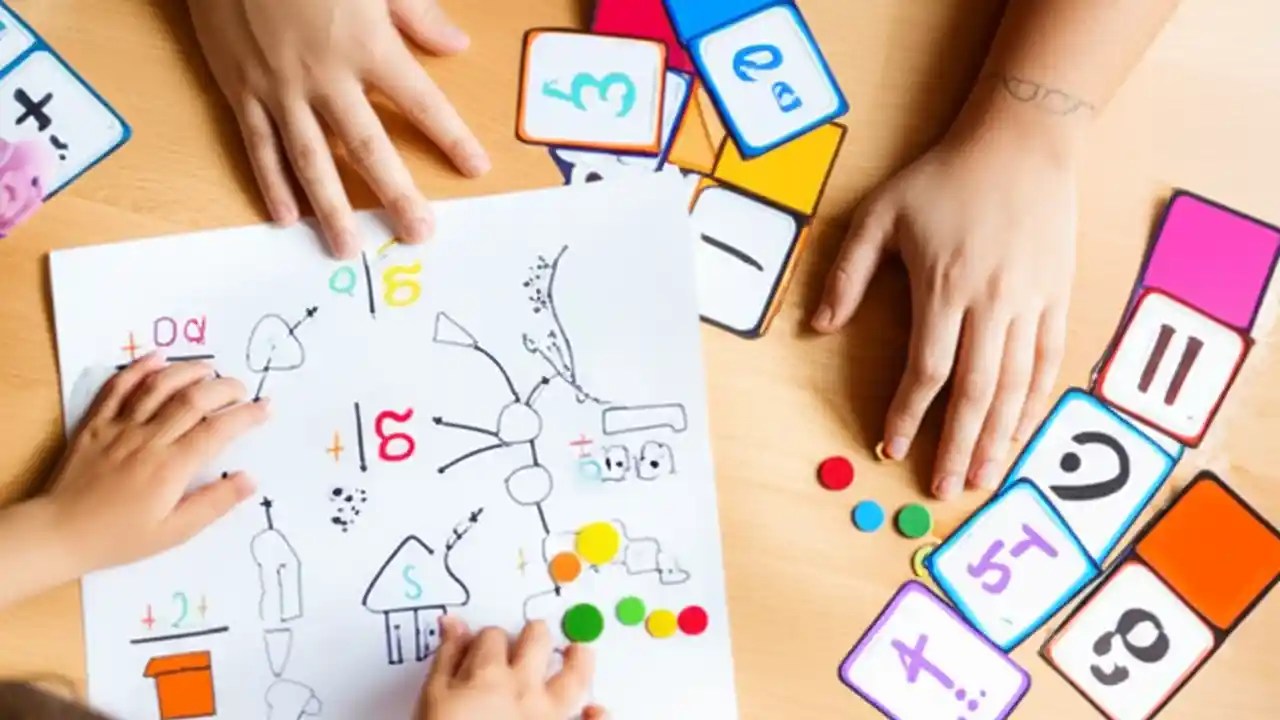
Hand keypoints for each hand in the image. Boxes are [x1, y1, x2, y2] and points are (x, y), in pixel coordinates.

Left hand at [44, 353, 268, 571]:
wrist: (59, 534)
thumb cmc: (120, 537)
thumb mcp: (174, 532)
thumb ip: (213, 503)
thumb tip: (249, 479)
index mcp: (171, 467)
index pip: (218, 431)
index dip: (246, 416)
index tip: (265, 408)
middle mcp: (148, 440)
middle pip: (194, 400)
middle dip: (225, 388)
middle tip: (242, 389)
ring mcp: (119, 428)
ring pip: (159, 386)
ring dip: (188, 371)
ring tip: (209, 370)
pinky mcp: (95, 423)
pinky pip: (117, 388)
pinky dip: (138, 369)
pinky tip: (158, 358)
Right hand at [188, 0, 489, 257]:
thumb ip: (416, 12)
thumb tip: (457, 45)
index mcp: (367, 45)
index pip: (422, 101)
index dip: (451, 137)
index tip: (476, 169)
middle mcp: (326, 76)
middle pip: (369, 148)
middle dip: (397, 194)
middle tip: (419, 234)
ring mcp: (279, 88)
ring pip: (311, 160)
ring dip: (331, 209)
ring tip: (347, 250)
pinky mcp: (240, 90)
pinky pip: (259, 146)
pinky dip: (272, 183)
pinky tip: (286, 217)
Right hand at [418, 617, 605, 719]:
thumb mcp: (434, 697)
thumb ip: (447, 658)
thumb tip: (454, 624)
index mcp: (490, 674)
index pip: (493, 637)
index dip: (486, 640)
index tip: (483, 648)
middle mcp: (524, 689)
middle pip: (537, 641)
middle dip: (532, 635)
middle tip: (529, 639)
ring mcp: (547, 715)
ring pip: (574, 676)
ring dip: (579, 659)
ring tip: (578, 651)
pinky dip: (597, 717)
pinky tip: (598, 710)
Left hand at [813, 116, 1075, 498]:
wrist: (1022, 142)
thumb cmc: (944, 177)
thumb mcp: (880, 214)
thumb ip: (848, 274)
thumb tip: (817, 326)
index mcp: (944, 288)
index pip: (926, 370)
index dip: (907, 415)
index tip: (891, 448)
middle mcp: (991, 304)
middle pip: (974, 391)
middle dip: (956, 445)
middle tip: (941, 489)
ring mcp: (1030, 303)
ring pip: (1015, 386)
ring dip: (997, 438)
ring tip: (982, 478)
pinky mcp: (1059, 298)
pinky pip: (1048, 363)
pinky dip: (1034, 404)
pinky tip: (1019, 433)